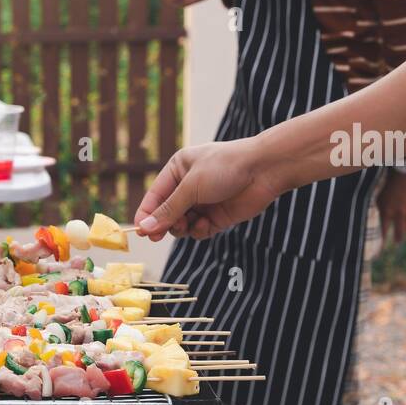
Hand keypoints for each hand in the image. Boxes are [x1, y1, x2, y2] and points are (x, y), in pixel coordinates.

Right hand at [134, 137, 286, 241]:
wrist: (264, 170)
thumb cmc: (226, 167)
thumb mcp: (191, 186)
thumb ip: (168, 209)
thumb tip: (145, 227)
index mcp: (178, 170)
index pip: (155, 196)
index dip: (146, 214)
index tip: (141, 231)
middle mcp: (188, 186)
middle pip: (166, 213)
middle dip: (164, 223)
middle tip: (157, 236)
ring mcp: (203, 202)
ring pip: (181, 224)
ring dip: (181, 228)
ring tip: (186, 225)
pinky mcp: (217, 216)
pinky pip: (199, 230)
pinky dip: (199, 231)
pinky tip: (204, 225)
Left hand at [376, 171, 405, 244]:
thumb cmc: (389, 181)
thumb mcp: (380, 196)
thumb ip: (380, 210)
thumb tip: (377, 223)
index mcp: (387, 210)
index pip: (384, 231)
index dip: (382, 242)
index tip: (380, 250)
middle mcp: (400, 212)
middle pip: (400, 232)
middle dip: (398, 238)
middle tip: (397, 241)